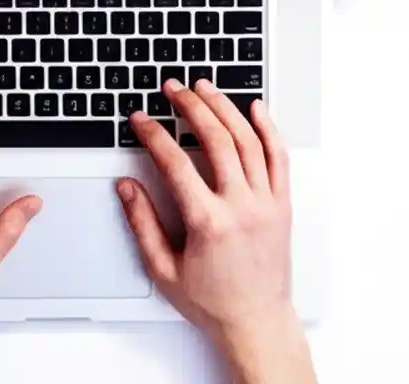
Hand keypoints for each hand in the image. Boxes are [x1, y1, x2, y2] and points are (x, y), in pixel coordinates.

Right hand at [118, 79, 313, 383]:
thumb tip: (126, 187)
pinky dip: (268, 128)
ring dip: (225, 108)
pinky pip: (279, 157)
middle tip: (172, 89)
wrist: (256, 321)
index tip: (140, 120)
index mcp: (208, 223)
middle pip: (215, 140)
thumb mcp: (163, 269)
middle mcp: (241, 207)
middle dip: (190, 107)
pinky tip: (255, 108)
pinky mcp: (283, 205)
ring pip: (248, 140)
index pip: (175, 163)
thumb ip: (142, 223)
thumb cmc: (212, 301)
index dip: (153, 135)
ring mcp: (266, 203)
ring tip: (205, 88)